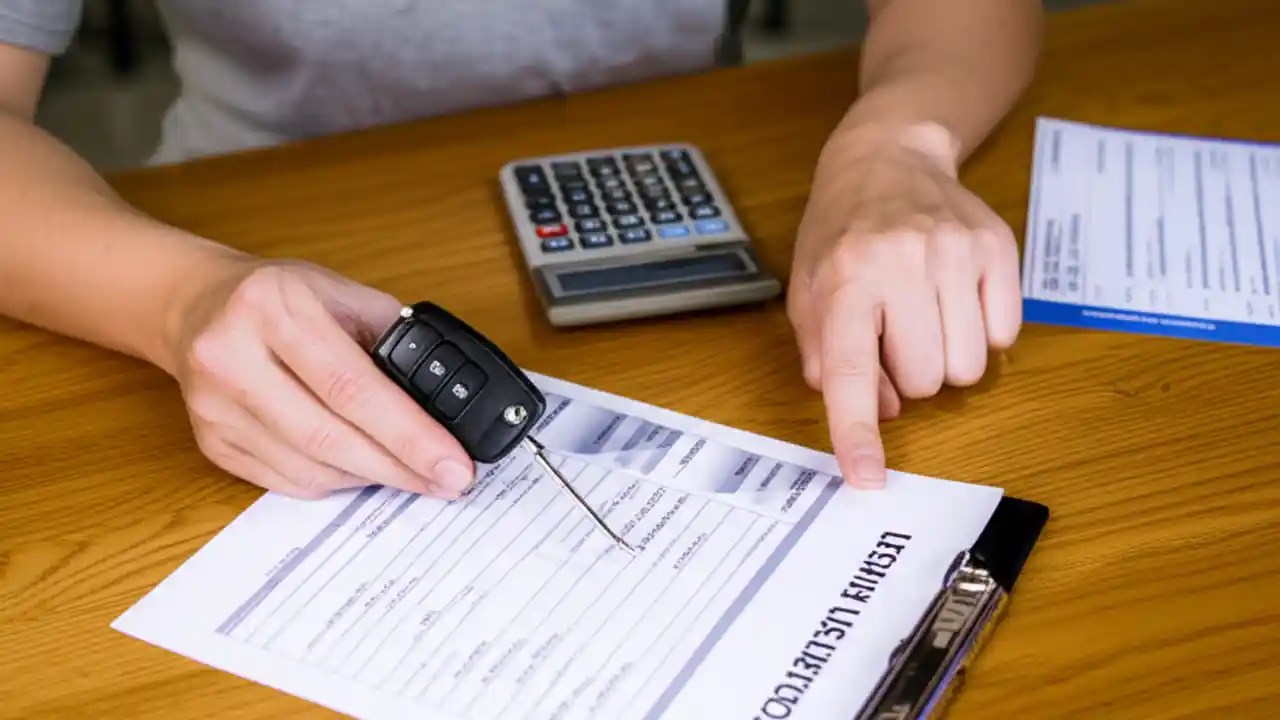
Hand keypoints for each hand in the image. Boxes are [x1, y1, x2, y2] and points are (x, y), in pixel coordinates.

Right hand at [164, 256, 473, 499]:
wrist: (197, 305)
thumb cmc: (280, 297)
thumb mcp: (342, 293)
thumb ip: (391, 340)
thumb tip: (444, 405)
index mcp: (273, 308)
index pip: (352, 388)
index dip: (410, 435)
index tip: (453, 464)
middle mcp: (232, 357)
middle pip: (330, 437)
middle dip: (401, 467)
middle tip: (449, 481)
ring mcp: (214, 406)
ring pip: (310, 468)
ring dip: (371, 476)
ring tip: (410, 469)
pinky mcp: (211, 442)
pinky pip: (287, 481)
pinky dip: (335, 480)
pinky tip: (361, 465)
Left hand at [787, 124, 1021, 488]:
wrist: (888, 158)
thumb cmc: (841, 235)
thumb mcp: (809, 292)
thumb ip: (827, 358)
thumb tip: (881, 410)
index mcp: (844, 279)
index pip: (850, 372)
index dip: (857, 431)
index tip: (866, 478)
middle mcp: (901, 262)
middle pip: (926, 381)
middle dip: (910, 374)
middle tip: (894, 333)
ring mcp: (956, 252)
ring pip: (969, 368)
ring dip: (945, 358)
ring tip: (922, 313)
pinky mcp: (999, 246)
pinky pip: (1004, 337)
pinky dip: (980, 333)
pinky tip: (954, 298)